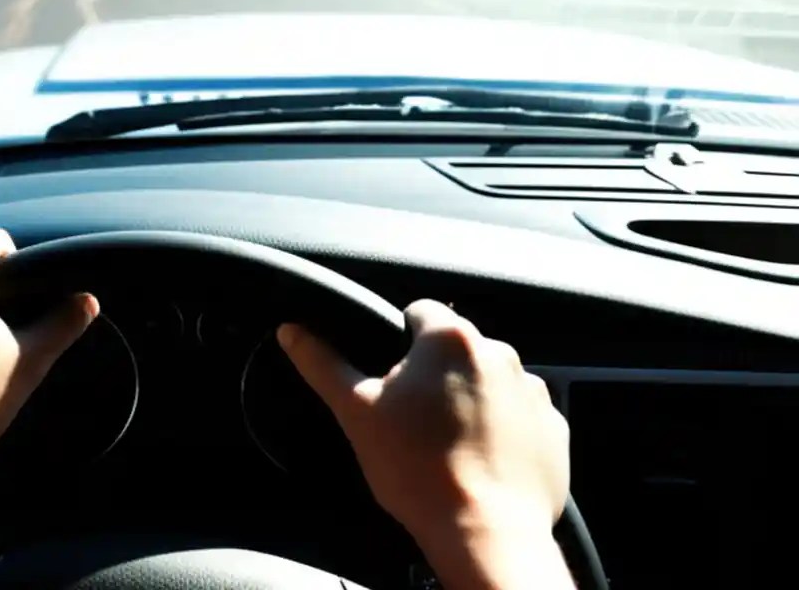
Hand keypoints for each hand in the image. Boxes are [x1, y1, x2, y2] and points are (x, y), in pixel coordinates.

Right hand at [277, 300, 567, 545]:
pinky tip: (479, 460)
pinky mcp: (554, 429)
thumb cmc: (418, 471)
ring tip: (447, 446)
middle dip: (434, 375)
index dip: (396, 342)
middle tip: (412, 419)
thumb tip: (292, 332)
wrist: (484, 533)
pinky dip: (502, 431)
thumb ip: (323, 364)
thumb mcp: (356, 412)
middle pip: (455, 350)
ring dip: (470, 400)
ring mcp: (534, 392)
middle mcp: (501, 354)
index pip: (417, 312)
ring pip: (489, 382)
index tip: (391, 381)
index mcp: (450, 339)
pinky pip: (521, 417)